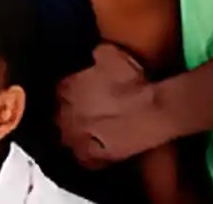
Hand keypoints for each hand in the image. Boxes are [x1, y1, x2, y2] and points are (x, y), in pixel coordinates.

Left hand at [57, 43, 171, 167]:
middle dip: (69, 116)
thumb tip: (95, 54)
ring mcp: (76, 134)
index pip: (60, 93)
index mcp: (67, 87)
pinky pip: (83, 157)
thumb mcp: (110, 55)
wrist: (152, 107)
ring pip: (67, 138)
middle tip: (85, 117)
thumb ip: (96, 55)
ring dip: (75, 136)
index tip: (80, 97)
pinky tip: (97, 152)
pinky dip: (88, 155)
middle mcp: (65, 111)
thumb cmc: (133, 78)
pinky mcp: (92, 154)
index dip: (70, 95)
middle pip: (60, 116)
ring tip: (89, 136)